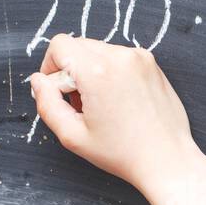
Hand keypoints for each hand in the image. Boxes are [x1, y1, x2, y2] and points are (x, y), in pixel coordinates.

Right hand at [29, 34, 201, 193]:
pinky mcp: (151, 63)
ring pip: (99, 51)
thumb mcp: (73, 136)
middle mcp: (120, 57)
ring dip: (92, 72)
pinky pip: (119, 57)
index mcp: (98, 72)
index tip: (58, 90)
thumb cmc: (123, 153)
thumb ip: (47, 104)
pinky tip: (119, 100)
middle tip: (81, 104)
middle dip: (71, 71)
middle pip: (78, 45)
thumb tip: (38, 81)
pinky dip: (112, 73)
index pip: (60, 45)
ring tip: (102, 105)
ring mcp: (140, 57)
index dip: (50, 67)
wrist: (167, 159)